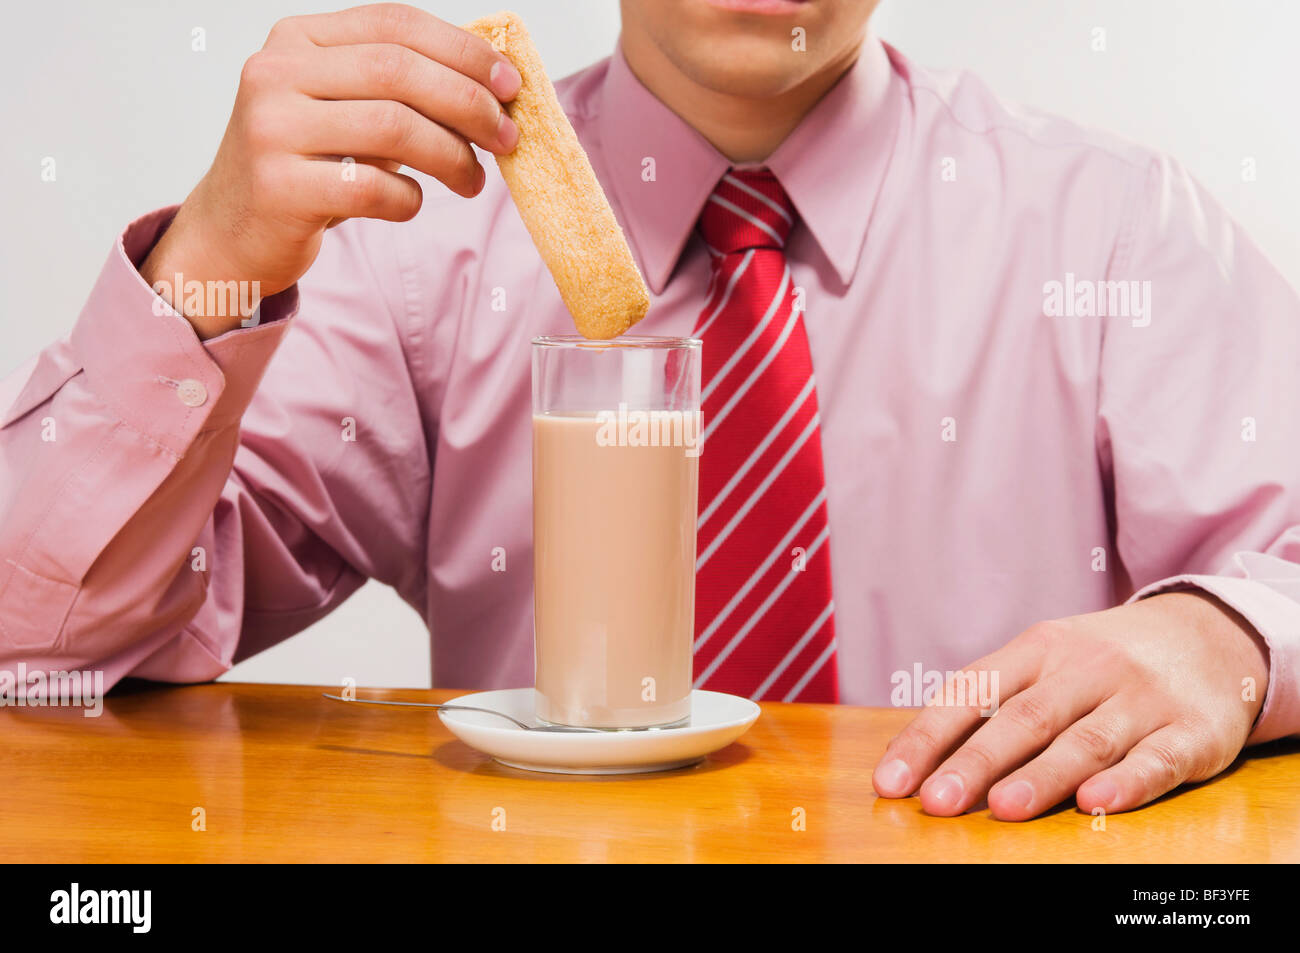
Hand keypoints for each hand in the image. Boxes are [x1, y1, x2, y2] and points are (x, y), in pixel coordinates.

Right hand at [142, 3, 521, 337]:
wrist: (231, 232)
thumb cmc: (307, 168)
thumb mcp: (343, 109)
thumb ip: (398, 87)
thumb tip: (494, 83)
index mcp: (297, 39)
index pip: (395, 24)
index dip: (463, 51)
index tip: (510, 85)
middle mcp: (275, 73)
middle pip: (398, 71)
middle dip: (469, 104)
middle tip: (506, 138)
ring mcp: (271, 129)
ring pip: (392, 128)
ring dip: (451, 157)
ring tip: (473, 181)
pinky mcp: (278, 188)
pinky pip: (372, 189)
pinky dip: (409, 201)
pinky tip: (410, 205)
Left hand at [871, 591, 1268, 819]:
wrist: (1211, 636)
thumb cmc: (1104, 661)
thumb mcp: (1049, 658)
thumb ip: (995, 700)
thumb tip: (920, 760)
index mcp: (1040, 647)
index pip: (972, 690)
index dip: (927, 738)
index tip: (890, 781)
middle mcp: (1088, 668)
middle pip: (1024, 718)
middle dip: (976, 763)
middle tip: (937, 802)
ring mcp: (1142, 699)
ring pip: (1085, 740)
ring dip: (1043, 776)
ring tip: (1004, 807)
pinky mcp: (1193, 732)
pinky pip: (1157, 760)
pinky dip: (1126, 783)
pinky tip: (1095, 805)